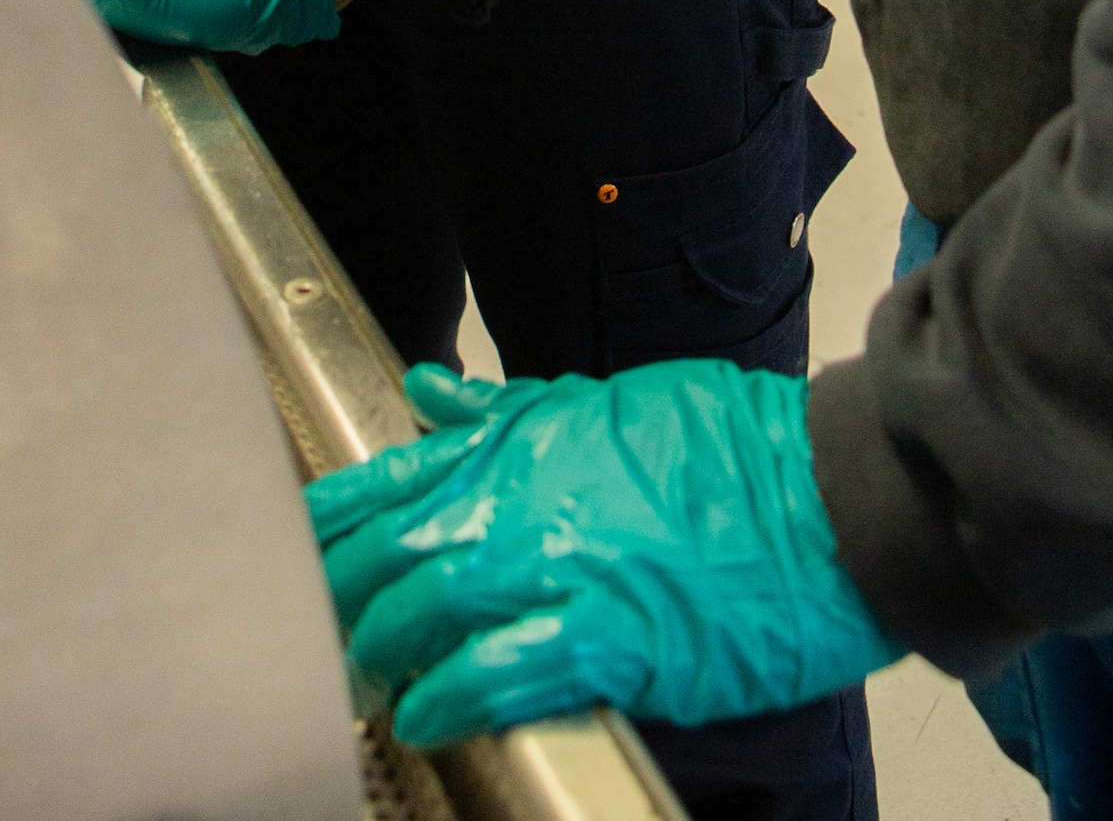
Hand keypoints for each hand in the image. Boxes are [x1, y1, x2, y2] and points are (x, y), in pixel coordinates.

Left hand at [311, 360, 899, 746]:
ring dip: (383, 652)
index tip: (286, 549)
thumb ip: (507, 414)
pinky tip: (424, 715)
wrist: (826, 497)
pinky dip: (450, 695)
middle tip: (313, 638)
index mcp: (525, 441)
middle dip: (340, 599)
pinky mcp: (609, 636)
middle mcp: (527, 497)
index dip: (326, 520)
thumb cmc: (728, 449)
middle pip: (391, 548)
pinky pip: (501, 669)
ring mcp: (564, 564)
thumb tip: (425, 397)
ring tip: (364, 684)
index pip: (390, 476)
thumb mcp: (607, 406)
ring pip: (428, 605)